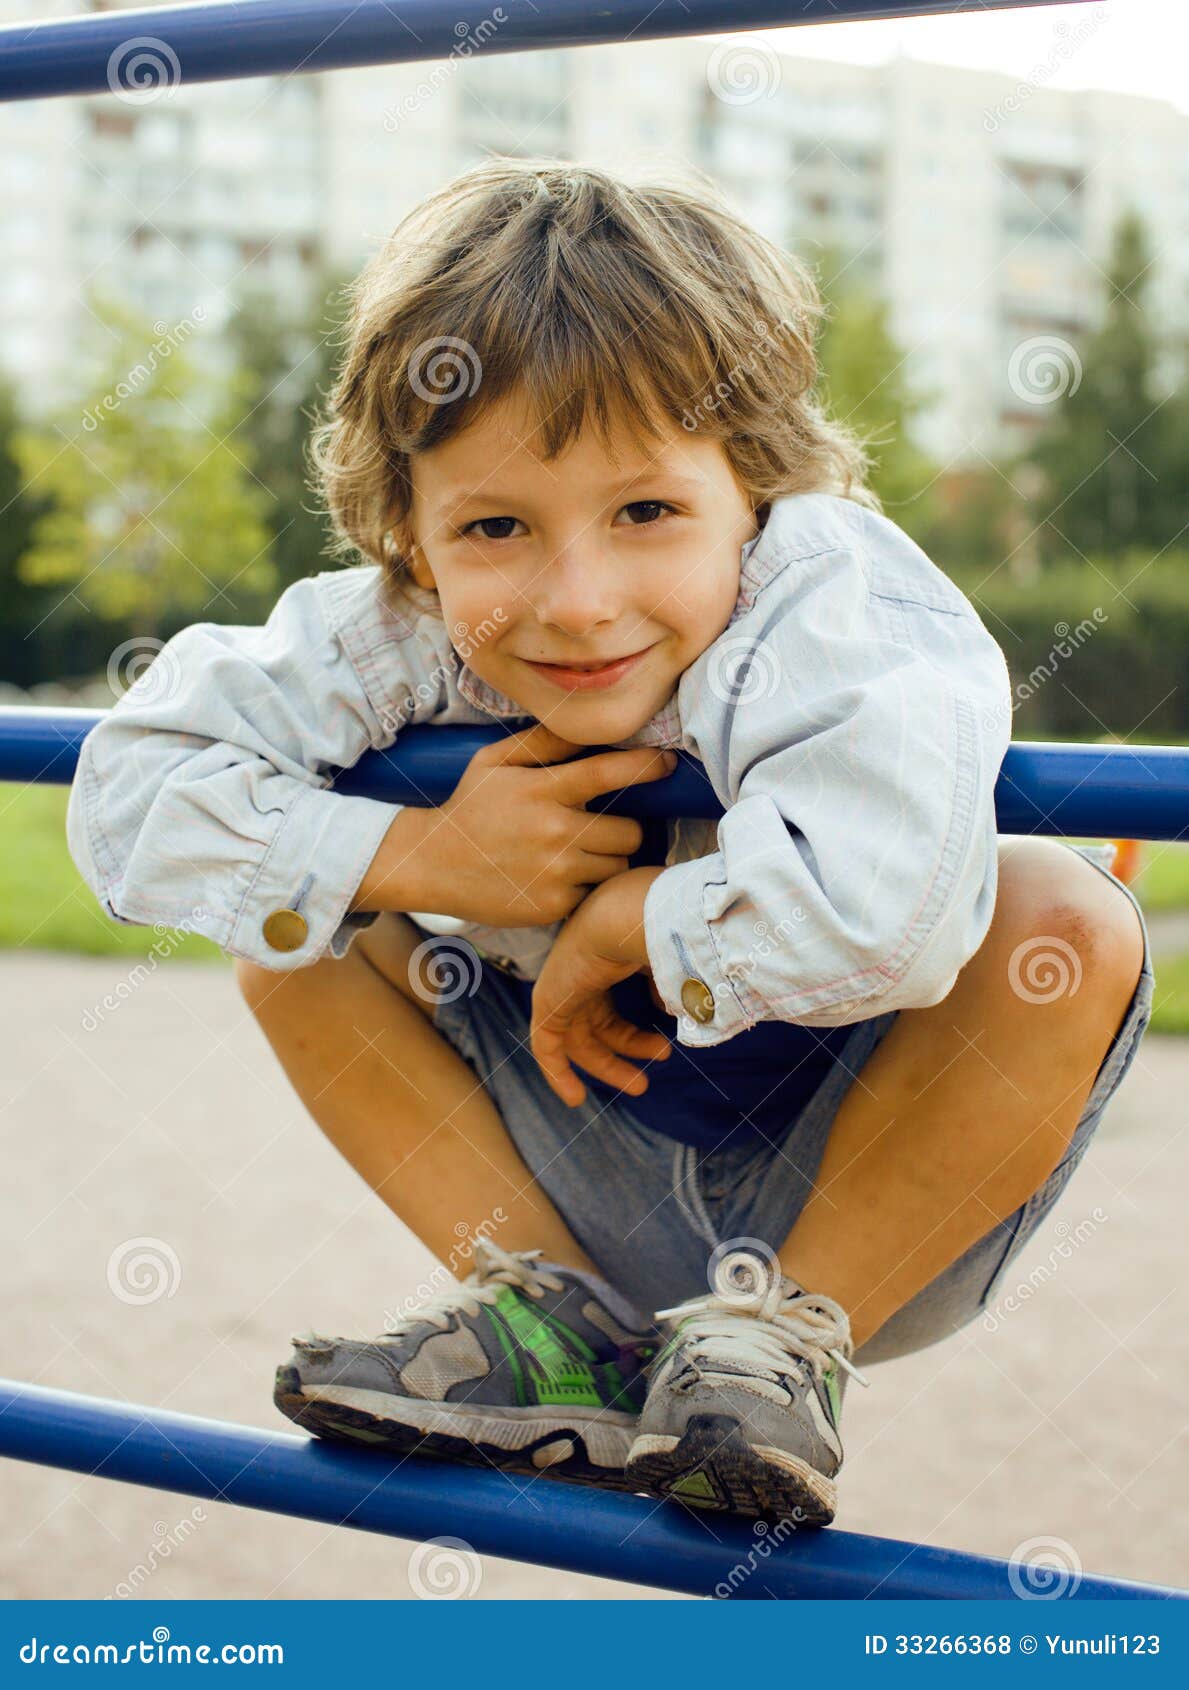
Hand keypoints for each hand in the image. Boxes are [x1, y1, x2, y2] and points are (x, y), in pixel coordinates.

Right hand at [382, 724, 676, 928]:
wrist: (433, 863)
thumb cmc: (471, 805)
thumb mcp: (496, 761)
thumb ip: (545, 740)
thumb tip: (589, 718)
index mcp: (543, 790)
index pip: (610, 773)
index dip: (646, 765)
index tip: (667, 763)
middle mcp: (554, 832)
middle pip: (629, 831)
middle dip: (623, 828)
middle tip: (602, 827)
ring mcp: (556, 873)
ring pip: (617, 865)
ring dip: (608, 858)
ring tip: (578, 852)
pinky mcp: (554, 906)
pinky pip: (595, 893)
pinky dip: (585, 886)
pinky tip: (559, 877)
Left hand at [530, 868, 669, 1106]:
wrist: (627, 918)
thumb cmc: (656, 934)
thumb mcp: (669, 967)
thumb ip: (667, 988)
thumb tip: (668, 1010)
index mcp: (606, 960)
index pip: (614, 1009)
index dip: (633, 1038)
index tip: (662, 1053)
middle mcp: (581, 973)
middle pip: (600, 1026)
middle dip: (628, 1053)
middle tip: (650, 1077)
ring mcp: (562, 986)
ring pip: (579, 1039)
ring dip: (606, 1067)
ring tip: (639, 1086)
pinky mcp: (546, 1001)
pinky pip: (545, 1045)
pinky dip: (556, 1072)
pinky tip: (575, 1098)